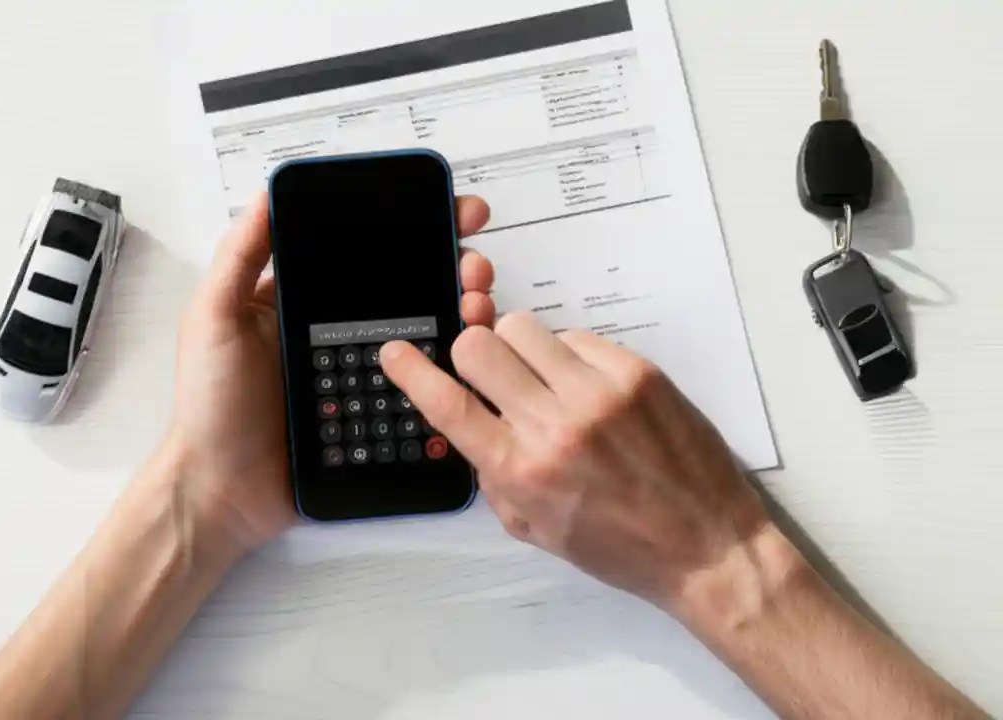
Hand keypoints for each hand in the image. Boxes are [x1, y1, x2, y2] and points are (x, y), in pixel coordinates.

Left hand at [164, 193, 496, 554]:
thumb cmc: (210, 405)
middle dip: (453, 266)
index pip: (365, 250)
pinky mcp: (380, 415)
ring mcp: (365, 374)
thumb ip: (238, 257)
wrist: (224, 493)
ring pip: (427, 333)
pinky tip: (474, 357)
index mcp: (306, 300)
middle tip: (474, 266)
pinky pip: (425, 387)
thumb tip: (267, 193)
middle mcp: (340, 331)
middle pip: (410, 287)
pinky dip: (455, 370)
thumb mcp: (214, 319)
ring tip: (478, 304)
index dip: (410, 225)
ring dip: (463, 310)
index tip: (452, 211)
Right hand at [380, 312, 772, 608]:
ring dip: (518, 348)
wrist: (705, 544)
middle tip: (490, 374)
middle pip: (478, 346)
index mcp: (521, 471)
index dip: (411, 372)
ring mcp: (597, 393)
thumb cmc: (623, 545)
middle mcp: (554, 426)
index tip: (396, 353)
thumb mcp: (535, 528)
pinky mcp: (636, 373)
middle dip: (472, 355)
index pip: (448, 404)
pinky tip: (586, 386)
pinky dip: (568, 355)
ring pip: (523, 327)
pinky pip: (576, 336)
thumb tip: (474, 424)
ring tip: (541, 378)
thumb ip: (494, 474)